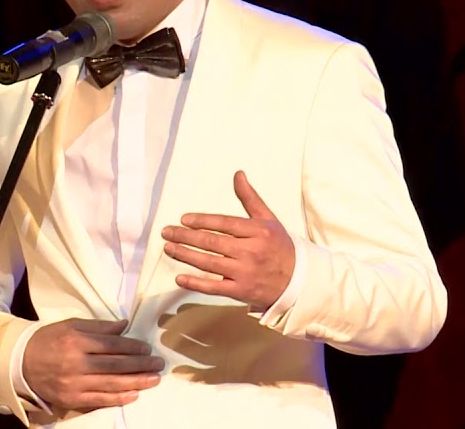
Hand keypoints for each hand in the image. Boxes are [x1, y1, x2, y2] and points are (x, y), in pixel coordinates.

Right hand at [22, 318, 163, 410]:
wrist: (22, 363)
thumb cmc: (49, 340)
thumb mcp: (71, 325)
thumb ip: (98, 327)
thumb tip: (124, 325)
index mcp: (76, 341)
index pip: (111, 345)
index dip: (132, 346)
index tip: (147, 347)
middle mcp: (76, 363)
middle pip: (115, 365)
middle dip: (140, 364)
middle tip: (158, 363)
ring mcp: (74, 383)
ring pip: (111, 384)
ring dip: (136, 382)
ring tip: (154, 379)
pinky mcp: (71, 399)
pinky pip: (99, 400)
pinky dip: (118, 398)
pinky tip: (134, 394)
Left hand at [161, 170, 294, 311]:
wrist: (298, 281)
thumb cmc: (279, 246)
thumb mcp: (268, 219)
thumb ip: (250, 198)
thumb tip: (237, 174)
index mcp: (258, 232)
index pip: (225, 223)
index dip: (202, 221)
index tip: (184, 219)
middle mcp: (251, 251)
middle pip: (212, 242)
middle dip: (186, 237)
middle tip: (166, 232)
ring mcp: (245, 273)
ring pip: (209, 263)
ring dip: (186, 255)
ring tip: (168, 248)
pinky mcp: (241, 291)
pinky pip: (214, 287)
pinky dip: (196, 283)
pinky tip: (180, 278)